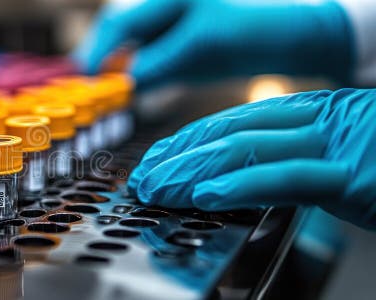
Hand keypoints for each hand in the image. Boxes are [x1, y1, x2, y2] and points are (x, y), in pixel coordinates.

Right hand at [72, 0, 353, 87]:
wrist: (294, 40)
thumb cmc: (253, 29)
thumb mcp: (201, 46)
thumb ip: (158, 63)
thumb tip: (121, 85)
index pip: (119, 24)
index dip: (98, 53)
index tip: (88, 84)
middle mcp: (161, 11)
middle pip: (116, 35)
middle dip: (99, 62)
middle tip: (85, 95)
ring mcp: (169, 31)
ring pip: (127, 52)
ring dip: (113, 75)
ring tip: (99, 100)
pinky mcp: (178, 51)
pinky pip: (145, 64)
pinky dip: (133, 81)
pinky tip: (126, 96)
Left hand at [127, 89, 375, 228]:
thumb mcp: (336, 157)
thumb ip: (291, 157)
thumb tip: (236, 174)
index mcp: (315, 111)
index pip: (234, 120)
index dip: (188, 140)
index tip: (155, 160)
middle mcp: (323, 118)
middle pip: (231, 130)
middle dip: (179, 156)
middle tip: (144, 179)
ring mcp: (340, 142)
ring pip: (248, 148)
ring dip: (193, 171)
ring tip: (160, 189)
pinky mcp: (356, 175)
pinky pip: (288, 175)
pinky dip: (243, 183)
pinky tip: (208, 195)